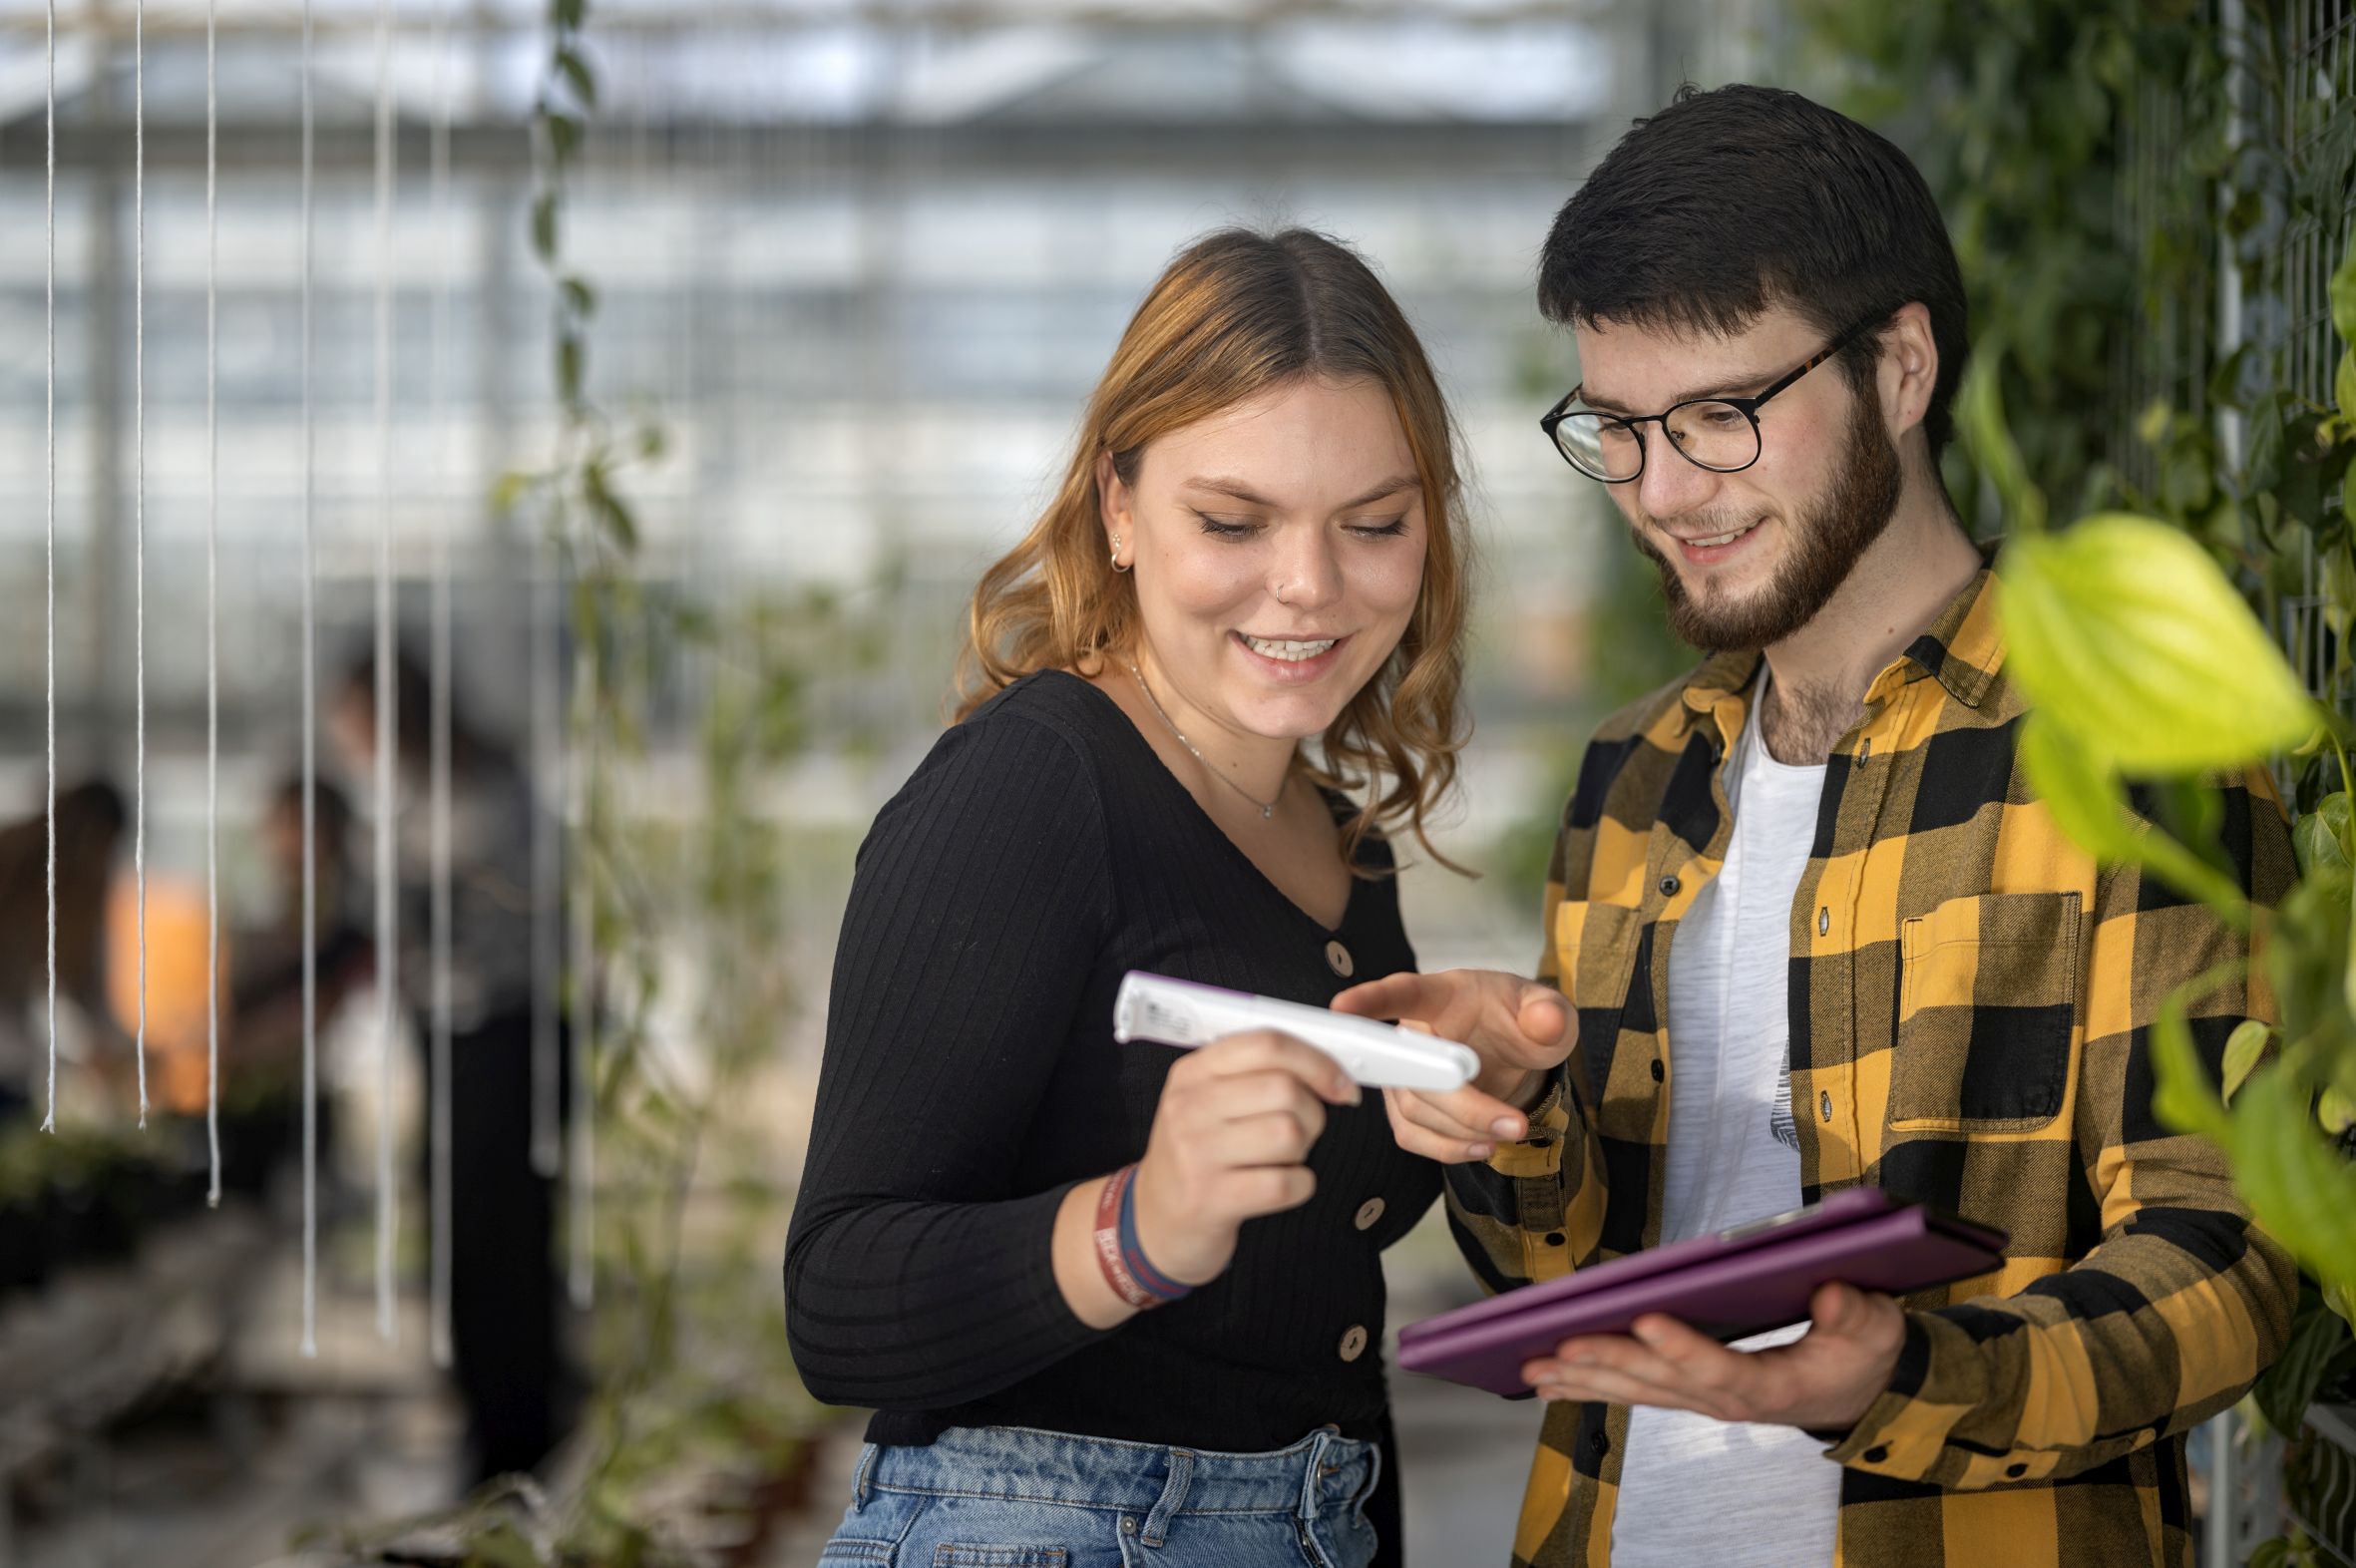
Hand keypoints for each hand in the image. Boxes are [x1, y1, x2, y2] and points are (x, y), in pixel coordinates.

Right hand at [1130, 1029, 1359, 1286]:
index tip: (1340, 1084)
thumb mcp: (1209, 1101)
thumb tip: (1333, 1069)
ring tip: (1284, 1158)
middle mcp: (1190, 1106)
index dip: (1316, 1061)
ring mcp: (1197, 1153)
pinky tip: (1284, 1185)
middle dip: (1314, 1112)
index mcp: (1193, 1072)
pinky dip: (1300, 1185)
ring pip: (1289, 1133)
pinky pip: (1284, 1183)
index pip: (1266, 1044)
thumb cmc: (1200, 1153)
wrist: (1156, 1220)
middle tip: (1305, 1131)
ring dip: (1304, 1150)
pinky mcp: (1210, 1199)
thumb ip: (1257, 1075)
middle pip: (1285, 1089)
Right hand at [1331, 968, 1570, 1162]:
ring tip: (1510, 1132)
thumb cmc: (1521, 1022)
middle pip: (1415, 1072)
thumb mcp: (1548, 1013)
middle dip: (1465, 1106)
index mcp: (1442, 995)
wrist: (1514, 1054)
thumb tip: (1546, 1022)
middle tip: (1515, 1125)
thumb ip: (1550, 1015)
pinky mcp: (1407, 1107)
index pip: (1403, 993)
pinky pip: (1412, 1136)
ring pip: (1415, 1109)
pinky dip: (1448, 1149)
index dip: (1371, 1000)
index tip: (1341, 1007)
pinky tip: (1483, 1146)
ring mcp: (1404, 1072)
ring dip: (1464, 1131)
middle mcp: (1413, 1032)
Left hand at [1521, 1282, 1906, 1432]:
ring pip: (1637, 1390)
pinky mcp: (1689, 1391)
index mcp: (1772, 1385)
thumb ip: (1855, 1315)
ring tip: (1532, 1369)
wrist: (1860, 1392)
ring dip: (1583, 1379)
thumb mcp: (1875, 1329)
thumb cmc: (1860, 1355)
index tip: (1646, 1320)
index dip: (1683, 1348)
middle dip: (1607, 1362)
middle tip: (1557, 1346)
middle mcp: (1727, 1397)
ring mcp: (1703, 1397)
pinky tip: (1551, 1378)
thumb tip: (1830, 1294)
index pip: (1721, 1370)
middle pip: (1661, 1381)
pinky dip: (1592, 1383)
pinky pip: (1635, 1389)